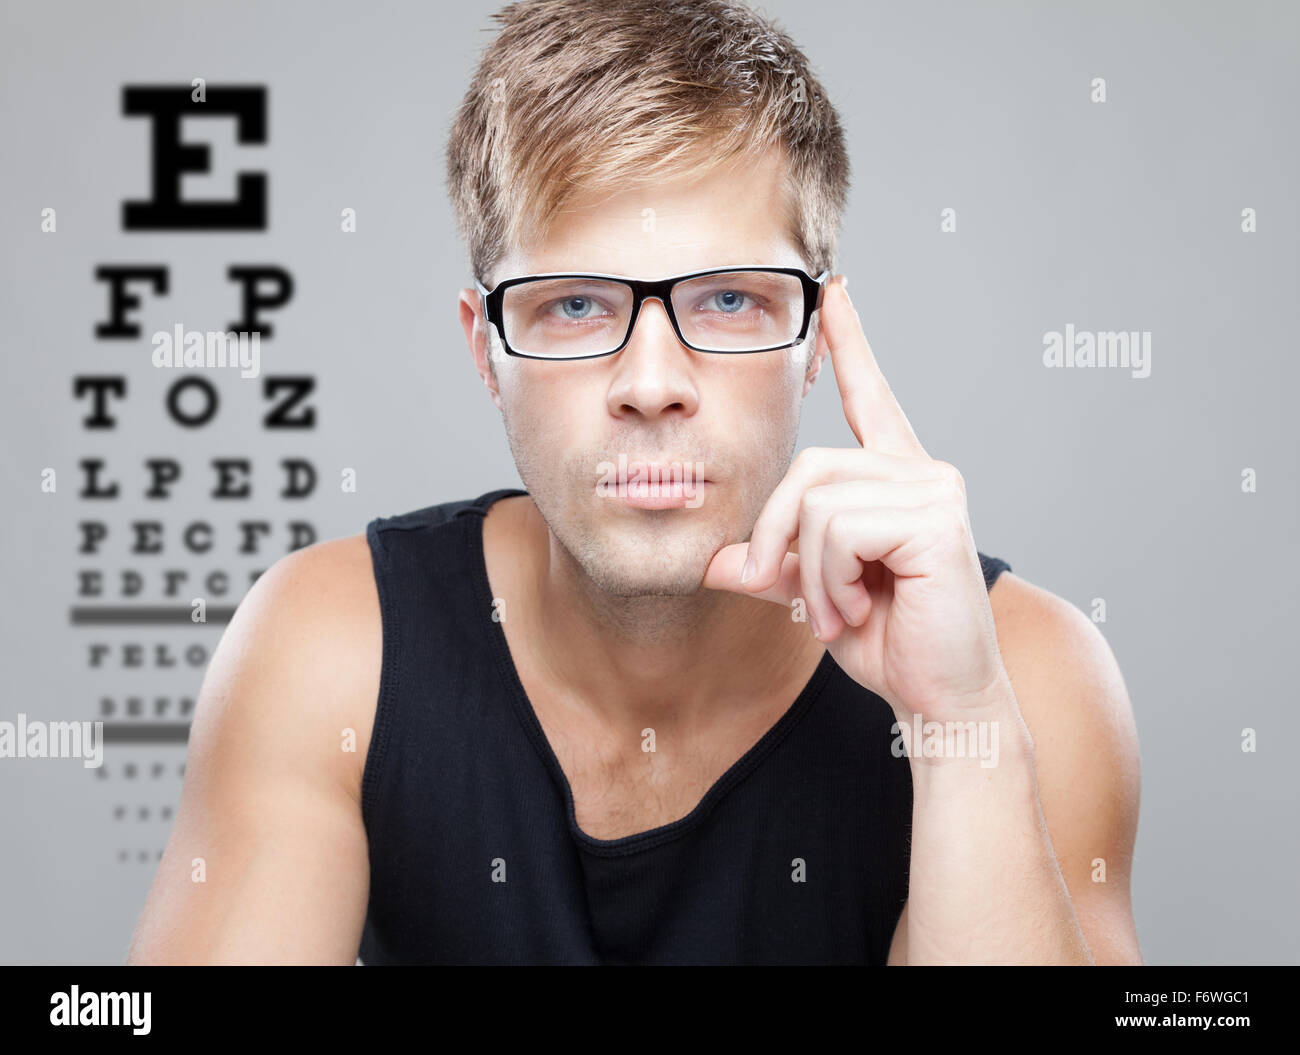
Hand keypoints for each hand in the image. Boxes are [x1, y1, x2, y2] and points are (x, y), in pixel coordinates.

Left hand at [704, 278, 1010, 721]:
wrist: (941, 698)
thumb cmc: (889, 644)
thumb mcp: (814, 595)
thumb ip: (773, 566)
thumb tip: (714, 562)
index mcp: (897, 478)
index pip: (871, 397)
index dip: (851, 343)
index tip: (835, 291)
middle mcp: (920, 472)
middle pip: (806, 467)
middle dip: (776, 534)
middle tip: (789, 593)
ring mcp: (932, 490)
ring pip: (816, 502)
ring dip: (807, 572)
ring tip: (837, 611)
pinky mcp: (934, 519)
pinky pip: (838, 529)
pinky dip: (827, 580)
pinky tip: (856, 609)